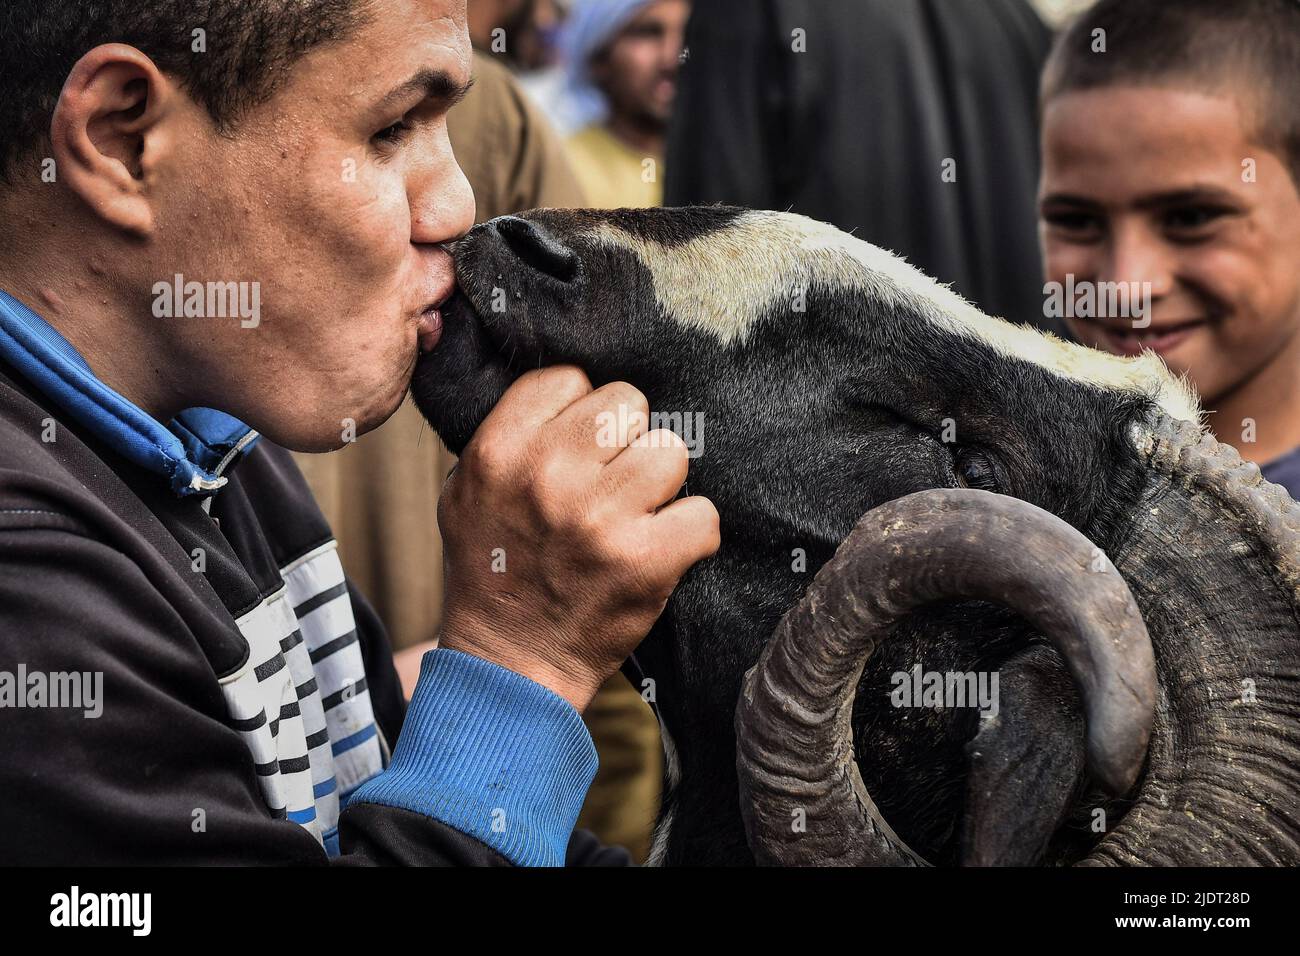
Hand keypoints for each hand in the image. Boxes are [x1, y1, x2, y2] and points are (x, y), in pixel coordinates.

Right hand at [437, 365, 720, 710]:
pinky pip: (703, 513)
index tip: (580, 448)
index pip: (570, 378)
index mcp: (500, 451)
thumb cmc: (491, 571)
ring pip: (671, 451)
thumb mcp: (464, 492)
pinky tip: (660, 550)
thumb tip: (566, 388)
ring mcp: (599, 518)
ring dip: (660, 486)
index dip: (581, 411)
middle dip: (626, 440)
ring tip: (633, 518)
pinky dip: (690, 535)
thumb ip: (506, 435)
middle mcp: (548, 475)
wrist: (510, 663)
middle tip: (610, 484)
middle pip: (628, 403)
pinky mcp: (645, 560)